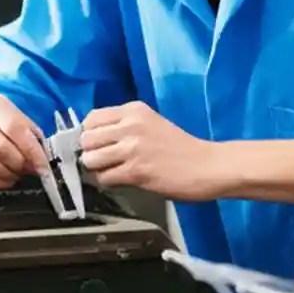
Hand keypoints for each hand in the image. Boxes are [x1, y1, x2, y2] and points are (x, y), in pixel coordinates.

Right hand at [0, 93, 48, 188]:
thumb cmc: (3, 116)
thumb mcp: (19, 113)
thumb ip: (32, 132)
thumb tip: (44, 156)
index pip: (14, 128)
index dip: (31, 150)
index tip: (43, 163)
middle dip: (19, 163)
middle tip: (31, 168)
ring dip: (7, 174)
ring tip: (18, 172)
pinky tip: (6, 177)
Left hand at [80, 101, 219, 201]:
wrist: (207, 166)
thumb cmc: (180, 148)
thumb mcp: (151, 124)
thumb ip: (124, 127)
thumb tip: (95, 140)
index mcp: (133, 110)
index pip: (91, 119)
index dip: (90, 135)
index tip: (97, 145)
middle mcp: (130, 125)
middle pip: (86, 139)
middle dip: (91, 153)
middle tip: (104, 161)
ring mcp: (132, 148)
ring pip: (90, 159)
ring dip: (98, 170)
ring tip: (113, 172)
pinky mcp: (136, 171)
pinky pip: (104, 178)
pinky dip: (108, 183)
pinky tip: (122, 181)